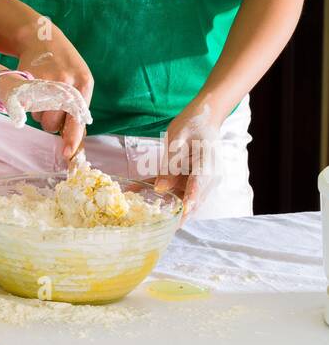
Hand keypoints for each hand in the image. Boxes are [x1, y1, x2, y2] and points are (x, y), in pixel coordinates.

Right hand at [14, 15, 93, 159]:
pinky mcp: (28, 78)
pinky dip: (26, 105)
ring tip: (41, 94)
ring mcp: (46, 79)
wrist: (41, 37)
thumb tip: (74, 138)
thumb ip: (78, 105)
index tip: (67, 153)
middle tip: (50, 106)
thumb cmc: (64, 63)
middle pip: (52, 123)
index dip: (71, 138)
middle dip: (49, 121)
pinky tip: (31, 93)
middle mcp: (66, 82)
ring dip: (38, 112)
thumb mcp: (79, 78)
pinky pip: (26, 106)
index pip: (78, 119)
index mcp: (84, 83)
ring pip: (38, 116)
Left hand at [153, 99, 221, 216]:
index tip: (181, 214)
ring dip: (168, 206)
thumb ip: (171, 164)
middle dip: (178, 214)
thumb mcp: (178, 139)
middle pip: (193, 199)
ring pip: (184, 198)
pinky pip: (176, 188)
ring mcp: (200, 180)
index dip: (189, 201)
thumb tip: (160, 188)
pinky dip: (160, 191)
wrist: (205, 117)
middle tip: (161, 227)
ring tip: (147, 216)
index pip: (199, 186)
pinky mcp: (191, 180)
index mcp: (208, 164)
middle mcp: (207, 177)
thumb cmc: (193, 123)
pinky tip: (137, 189)